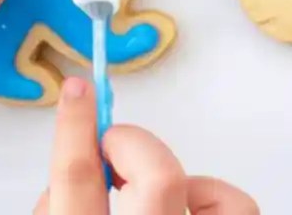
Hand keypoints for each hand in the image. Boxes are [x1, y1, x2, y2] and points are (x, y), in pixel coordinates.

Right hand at [34, 78, 258, 214]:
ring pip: (203, 187)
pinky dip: (210, 193)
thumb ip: (56, 205)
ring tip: (146, 190)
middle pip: (156, 173)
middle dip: (131, 144)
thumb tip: (76, 163)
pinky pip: (236, 206)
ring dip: (169, 173)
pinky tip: (186, 205)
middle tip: (113, 149)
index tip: (79, 88)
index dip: (76, 123)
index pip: (78, 176)